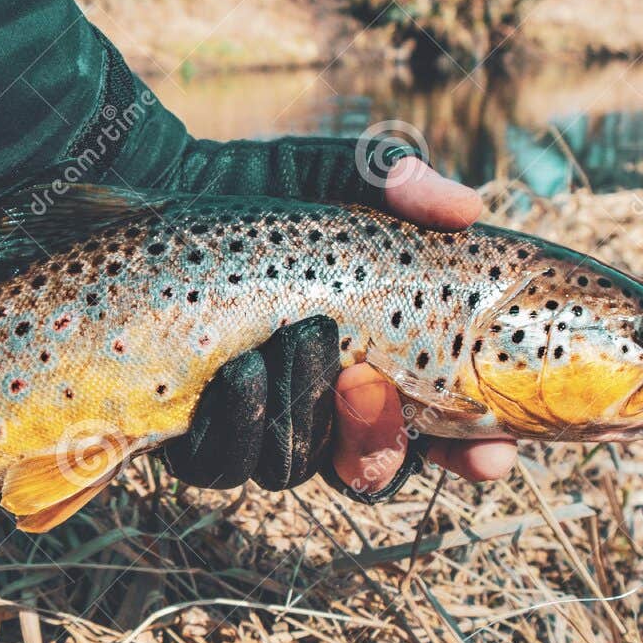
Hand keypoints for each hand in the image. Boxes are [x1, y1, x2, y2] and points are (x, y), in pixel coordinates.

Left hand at [161, 156, 516, 500]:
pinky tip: (239, 369)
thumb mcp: (335, 173)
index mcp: (376, 361)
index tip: (492, 458)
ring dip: (303, 412)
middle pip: (369, 470)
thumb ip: (398, 183)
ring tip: (300, 338)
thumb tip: (465, 207)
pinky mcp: (190, 432)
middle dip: (377, 441)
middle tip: (369, 382)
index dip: (470, 455)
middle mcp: (319, 406)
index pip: (438, 432)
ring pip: (295, 466)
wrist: (151, 187)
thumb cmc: (256, 184)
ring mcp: (256, 424)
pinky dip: (237, 423)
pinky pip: (222, 461)